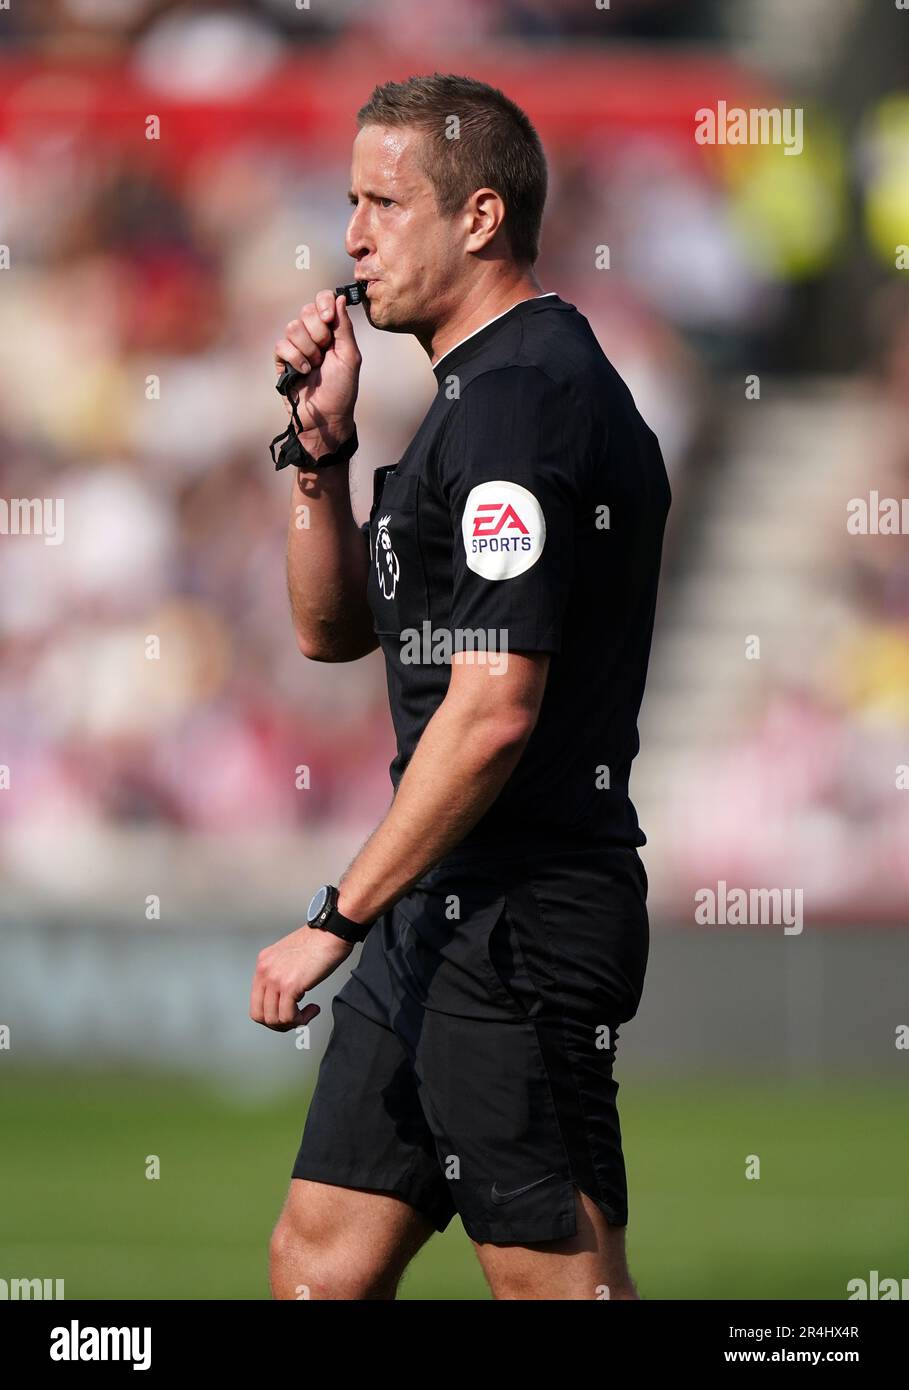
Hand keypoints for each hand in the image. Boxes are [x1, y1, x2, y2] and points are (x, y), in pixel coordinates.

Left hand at [249, 923, 353, 1032]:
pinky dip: (302, 1019)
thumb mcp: (290, 957)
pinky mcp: (290, 986)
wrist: (332, 931)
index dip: (272, 1013)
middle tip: (296, 1019)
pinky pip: (288, 1017)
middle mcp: (264, 971)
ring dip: (292, 1023)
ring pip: (273, 1019)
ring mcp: (275, 979)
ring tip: (308, 1013)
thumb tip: (285, 996)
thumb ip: (281, 973)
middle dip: (278, 1024)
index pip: (256, 1001)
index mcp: (263, 963)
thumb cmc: (319, 942)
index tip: (289, 1012)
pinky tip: (313, 1009)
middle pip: (259, 1015)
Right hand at [273, 290, 360, 442]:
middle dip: (318, 331)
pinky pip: (282, 345)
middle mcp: (312, 335)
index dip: (323, 303)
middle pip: (306, 311)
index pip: (323, 301)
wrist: (326, 416)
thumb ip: (344, 327)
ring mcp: (296, 347)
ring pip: (293, 327)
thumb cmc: (342, 390)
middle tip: (325, 351)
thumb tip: (341, 297)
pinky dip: (295, 358)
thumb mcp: (350, 357)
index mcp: (331, 331)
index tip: (328, 318)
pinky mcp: (282, 360)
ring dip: (308, 349)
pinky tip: (304, 372)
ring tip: (315, 366)